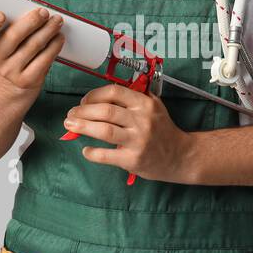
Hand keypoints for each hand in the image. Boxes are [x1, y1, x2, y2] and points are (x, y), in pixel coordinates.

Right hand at [0, 7, 64, 98]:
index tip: (0, 15)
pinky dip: (54, 46)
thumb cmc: (11, 46)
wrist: (15, 73)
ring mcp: (9, 71)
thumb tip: (31, 8)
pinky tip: (58, 38)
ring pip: (33, 46)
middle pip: (12, 37)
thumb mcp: (3, 32)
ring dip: (48, 30)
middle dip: (31, 21)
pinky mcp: (26, 80)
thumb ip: (10, 20)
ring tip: (56, 21)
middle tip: (43, 12)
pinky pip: (44, 60)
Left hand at [62, 84, 193, 183]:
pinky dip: (92, 153)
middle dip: (82, 111)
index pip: (114, 92)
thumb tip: (99, 97)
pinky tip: (86, 151)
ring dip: (82, 127)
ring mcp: (138, 141)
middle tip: (70, 115)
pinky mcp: (134, 160)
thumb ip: (133, 98)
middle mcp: (142, 120)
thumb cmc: (163, 130)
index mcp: (145, 104)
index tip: (83, 101)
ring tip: (70, 127)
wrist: (181, 156)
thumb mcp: (155, 107)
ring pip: (104, 130)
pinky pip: (107, 155)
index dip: (94, 95)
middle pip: (105, 111)